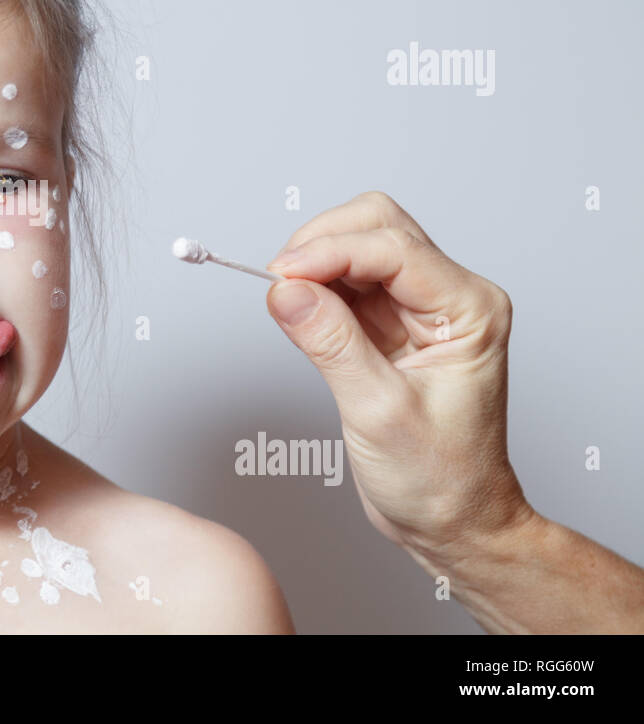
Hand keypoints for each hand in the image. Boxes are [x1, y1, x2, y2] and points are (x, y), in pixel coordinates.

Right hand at [264, 191, 532, 559]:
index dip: (330, 253)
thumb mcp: (379, 412)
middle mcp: (450, 297)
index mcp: (470, 310)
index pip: (394, 249)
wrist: (454, 523)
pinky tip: (297, 313)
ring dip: (315, 262)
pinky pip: (344, 282)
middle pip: (378, 226)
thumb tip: (285, 290)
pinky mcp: (388, 324)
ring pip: (358, 245)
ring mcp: (418, 308)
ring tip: (284, 301)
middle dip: (322, 242)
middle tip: (278, 281)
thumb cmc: (441, 480)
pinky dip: (313, 286)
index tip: (278, 275)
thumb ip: (331, 344)